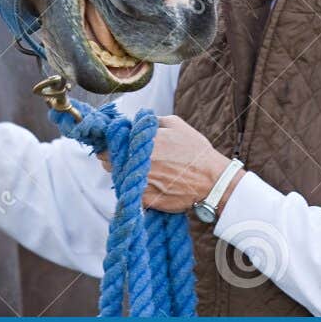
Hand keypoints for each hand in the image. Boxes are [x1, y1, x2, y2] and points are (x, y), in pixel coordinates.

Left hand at [99, 115, 242, 214]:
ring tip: (139, 168)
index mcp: (143, 141)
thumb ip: (150, 121)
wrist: (212, 181)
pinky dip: (133, 187)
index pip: (110, 143)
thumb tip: (134, 123)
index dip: (109, 142)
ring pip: (117, 177)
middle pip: (108, 161)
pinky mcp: (145, 200)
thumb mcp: (175, 124)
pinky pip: (130, 192)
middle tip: (125, 155)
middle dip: (113, 157)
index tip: (114, 142)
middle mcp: (138, 162)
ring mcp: (140, 183)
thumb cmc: (195, 151)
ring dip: (122, 172)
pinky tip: (148, 181)